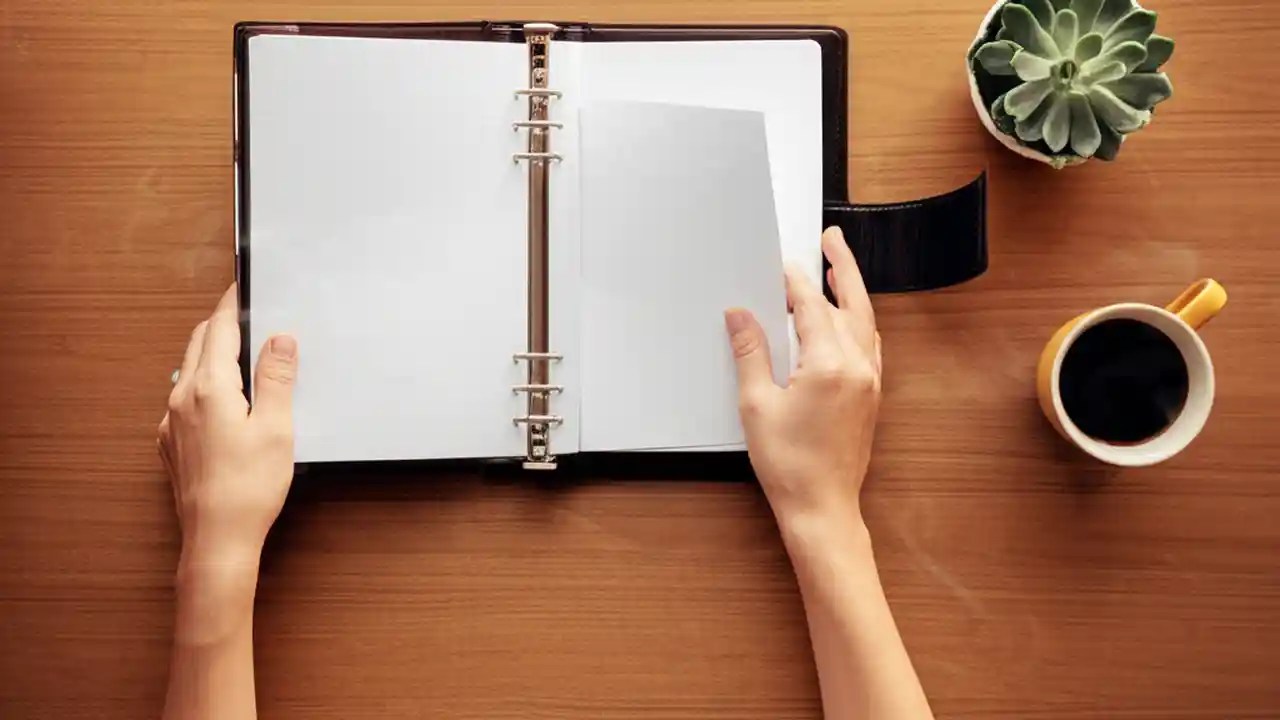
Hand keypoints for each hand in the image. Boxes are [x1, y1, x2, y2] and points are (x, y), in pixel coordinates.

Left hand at [158, 284, 298, 576]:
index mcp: (209, 389)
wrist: (217, 539)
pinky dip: (204, 385)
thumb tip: (279, 339)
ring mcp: (172, 423)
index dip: (232, 306)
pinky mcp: (172, 444)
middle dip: (221, 326)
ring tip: (240, 355)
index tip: (242, 289)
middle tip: (247, 317)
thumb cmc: (249, 489)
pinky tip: (224, 400)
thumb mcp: (276, 427)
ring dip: (212, 355)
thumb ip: (276, 378)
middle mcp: (182, 399)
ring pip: (189, 372)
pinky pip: (184, 399)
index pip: (219, 331)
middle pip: (199, 345)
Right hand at [724, 227, 880, 539]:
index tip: (782, 264)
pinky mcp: (870, 397)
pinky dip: (859, 323)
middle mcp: (858, 368)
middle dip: (841, 267)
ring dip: (852, 293)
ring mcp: (869, 383)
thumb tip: (740, 315)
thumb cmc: (789, 465)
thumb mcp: (756, 404)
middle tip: (831, 239)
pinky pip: (869, 346)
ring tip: (838, 270)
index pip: (813, 306)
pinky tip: (849, 320)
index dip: (796, 281)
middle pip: (852, 303)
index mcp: (830, 365)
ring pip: (865, 323)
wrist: (822, 508)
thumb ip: (751, 352)